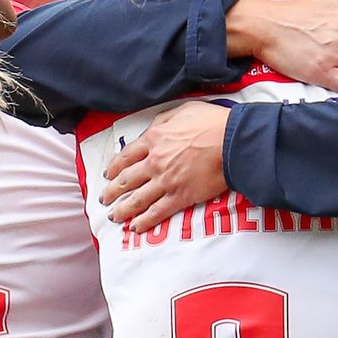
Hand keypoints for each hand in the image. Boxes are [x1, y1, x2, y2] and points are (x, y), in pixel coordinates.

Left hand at [100, 101, 229, 232]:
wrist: (232, 141)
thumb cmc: (211, 123)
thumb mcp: (181, 110)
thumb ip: (163, 120)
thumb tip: (153, 129)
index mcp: (153, 139)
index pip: (125, 156)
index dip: (114, 167)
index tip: (108, 175)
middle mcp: (154, 161)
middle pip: (126, 180)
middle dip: (112, 191)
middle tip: (104, 198)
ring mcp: (165, 181)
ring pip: (136, 199)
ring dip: (122, 209)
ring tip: (114, 216)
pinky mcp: (180, 197)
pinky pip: (156, 212)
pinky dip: (144, 221)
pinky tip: (135, 227)